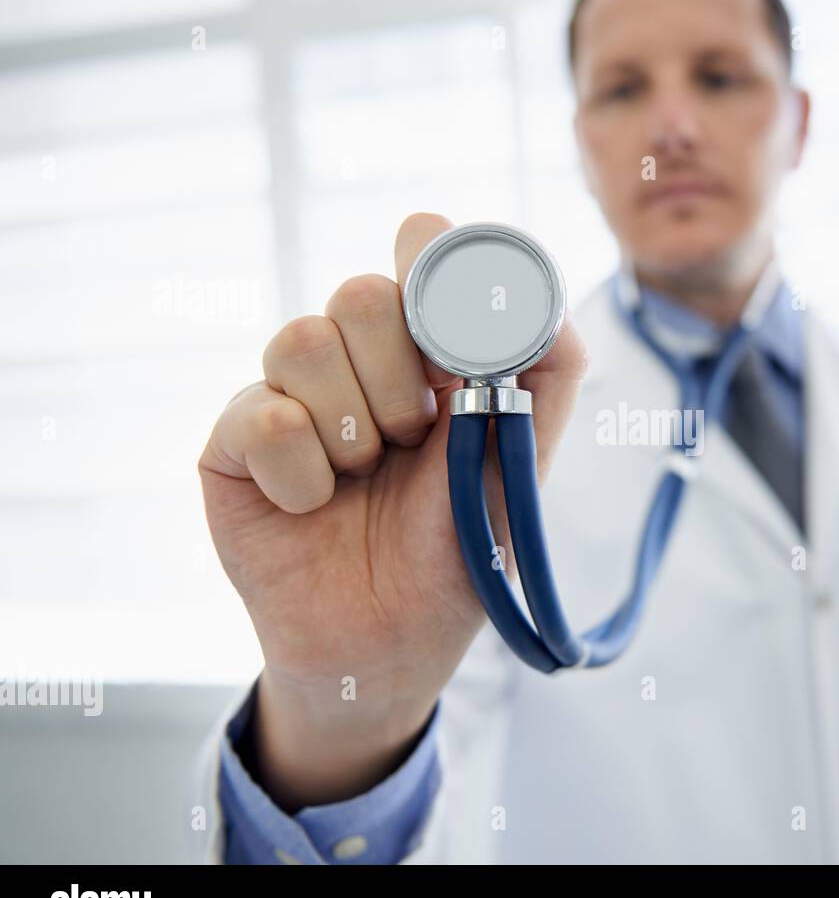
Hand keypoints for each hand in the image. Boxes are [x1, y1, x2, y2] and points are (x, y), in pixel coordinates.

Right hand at [198, 213, 586, 809]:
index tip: (452, 316)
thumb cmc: (457, 557)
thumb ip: (546, 375)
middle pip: (363, 291)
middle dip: (400, 377)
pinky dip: (303, 475)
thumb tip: (539, 287)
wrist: (385, 649)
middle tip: (413, 441)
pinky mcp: (233, 439)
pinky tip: (314, 508)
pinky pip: (263, 414)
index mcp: (429, 352)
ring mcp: (292, 394)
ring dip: (353, 428)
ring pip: (303, 339)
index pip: (424, 248)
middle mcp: (358, 360)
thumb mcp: (518, 468)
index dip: (435, 260)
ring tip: (365, 479)